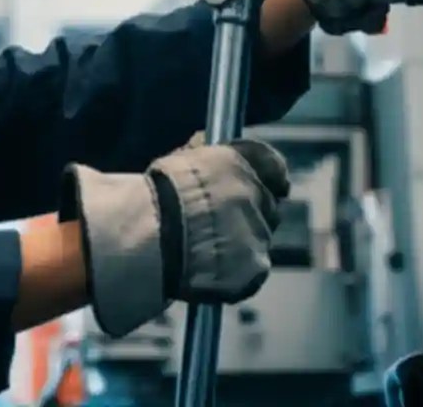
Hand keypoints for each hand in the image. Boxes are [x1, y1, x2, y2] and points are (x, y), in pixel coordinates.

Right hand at [58, 139, 289, 336]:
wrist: (148, 235)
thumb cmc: (157, 194)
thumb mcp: (184, 158)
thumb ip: (211, 157)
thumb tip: (212, 150)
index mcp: (245, 163)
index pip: (274, 167)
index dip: (267, 178)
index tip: (258, 187)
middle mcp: (260, 196)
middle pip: (268, 206)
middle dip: (250, 213)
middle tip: (220, 223)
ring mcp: (260, 235)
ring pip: (259, 238)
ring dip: (243, 242)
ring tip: (206, 250)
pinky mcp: (254, 270)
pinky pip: (253, 270)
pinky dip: (238, 271)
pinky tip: (211, 270)